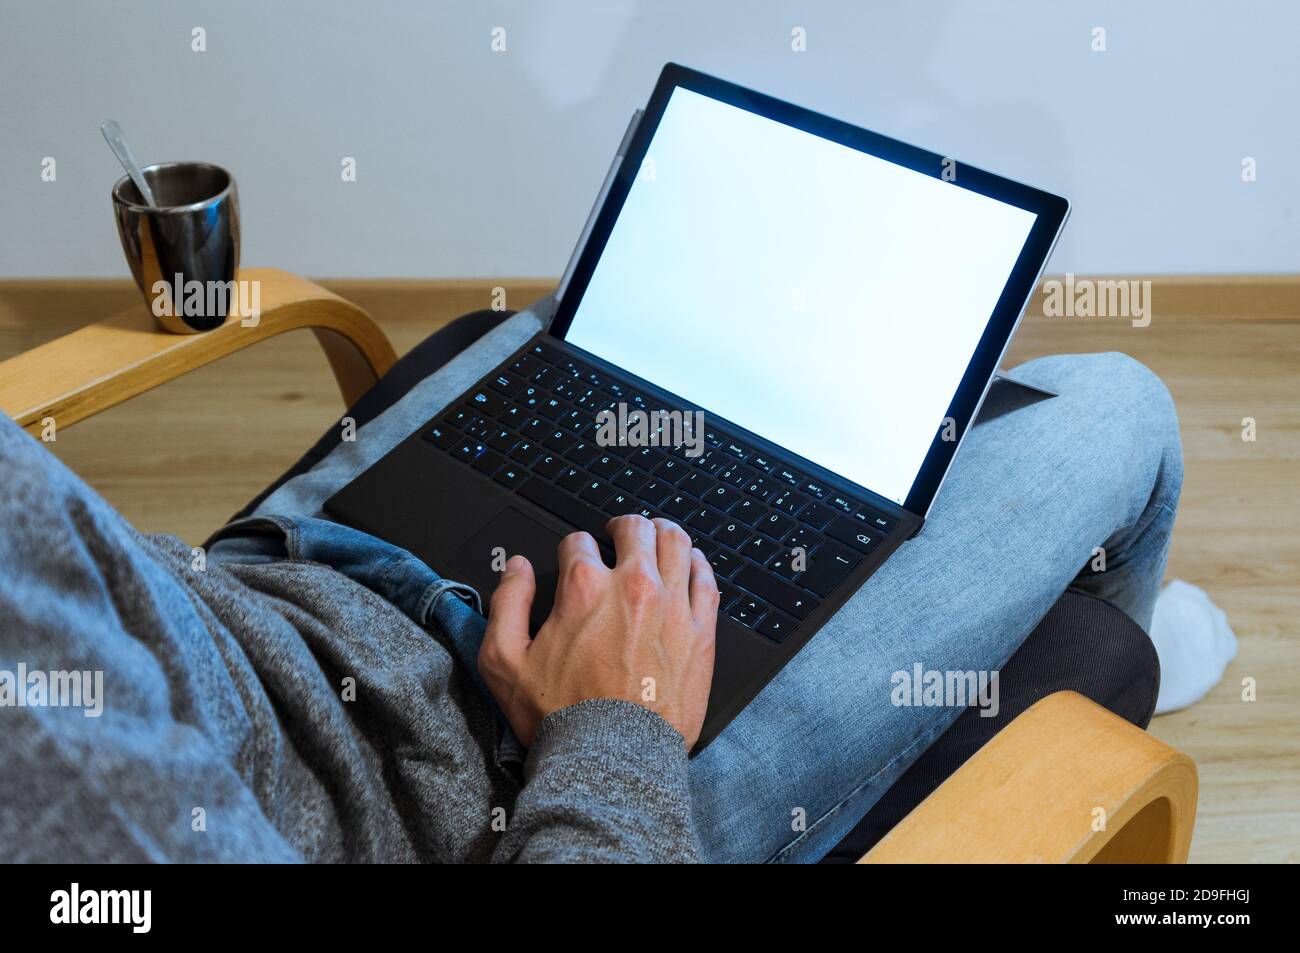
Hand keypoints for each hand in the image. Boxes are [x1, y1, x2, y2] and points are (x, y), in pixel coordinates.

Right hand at [478, 515, 718, 748]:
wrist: (612, 759)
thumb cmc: (560, 717)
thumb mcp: (504, 662)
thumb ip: (506, 603)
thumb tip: (518, 568)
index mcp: (584, 588)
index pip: (579, 542)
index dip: (572, 548)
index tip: (575, 560)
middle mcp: (633, 587)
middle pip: (636, 529)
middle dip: (622, 527)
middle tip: (618, 534)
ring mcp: (673, 606)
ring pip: (676, 543)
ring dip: (662, 533)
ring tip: (655, 538)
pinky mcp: (701, 631)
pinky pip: (706, 579)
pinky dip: (697, 564)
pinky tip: (689, 565)